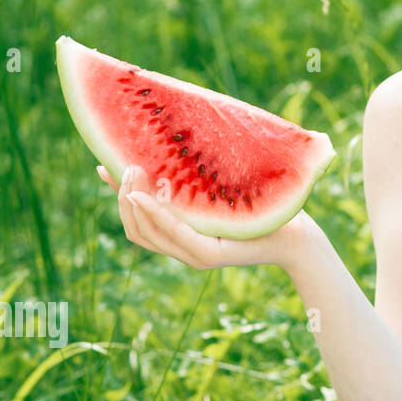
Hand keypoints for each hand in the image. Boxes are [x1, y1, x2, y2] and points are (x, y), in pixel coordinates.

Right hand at [99, 164, 312, 270]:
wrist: (299, 232)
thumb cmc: (263, 205)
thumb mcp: (219, 188)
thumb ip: (193, 177)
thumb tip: (167, 145)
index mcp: (183, 235)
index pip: (136, 222)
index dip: (118, 194)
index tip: (102, 165)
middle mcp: (184, 249)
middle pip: (135, 229)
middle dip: (122, 197)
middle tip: (123, 166)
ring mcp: (195, 256)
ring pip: (147, 233)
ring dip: (133, 203)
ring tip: (131, 172)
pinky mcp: (210, 255)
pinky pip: (175, 235)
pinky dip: (157, 215)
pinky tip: (146, 196)